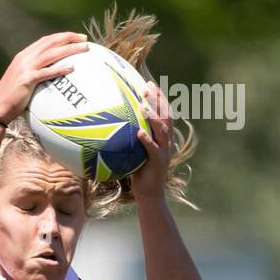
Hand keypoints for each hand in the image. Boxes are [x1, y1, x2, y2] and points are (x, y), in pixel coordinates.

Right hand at [0, 32, 87, 123]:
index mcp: (24, 55)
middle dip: (69, 37)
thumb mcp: (22, 80)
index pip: (46, 40)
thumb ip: (34, 73)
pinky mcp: (27, 80)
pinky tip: (72, 68)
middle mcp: (25, 58)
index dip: (61, 36)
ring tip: (84, 49)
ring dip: (69, 49)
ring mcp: (26, 68)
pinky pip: (46, 72)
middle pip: (51, 42)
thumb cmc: (11, 98)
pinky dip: (59, 69)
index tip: (75, 37)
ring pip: (51, 53)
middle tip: (84, 39)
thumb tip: (49, 76)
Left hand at [130, 82, 172, 200]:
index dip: (158, 97)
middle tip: (146, 87)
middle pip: (166, 115)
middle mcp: (167, 141)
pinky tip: (139, 132)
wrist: (149, 195)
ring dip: (153, 116)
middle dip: (158, 100)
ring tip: (143, 106)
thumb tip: (112, 125)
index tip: (148, 84)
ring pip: (162, 130)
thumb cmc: (140, 173)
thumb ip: (130, 138)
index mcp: (163, 137)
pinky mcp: (158, 163)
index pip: (164, 112)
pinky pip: (153, 149)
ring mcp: (164, 151)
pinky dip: (147, 140)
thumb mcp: (135, 151)